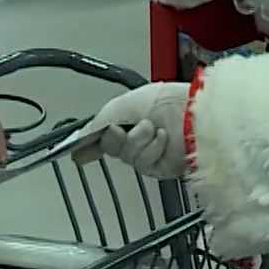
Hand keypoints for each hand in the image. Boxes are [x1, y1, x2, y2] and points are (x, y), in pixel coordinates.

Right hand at [77, 82, 192, 177]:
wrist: (191, 113)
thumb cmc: (165, 101)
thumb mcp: (121, 105)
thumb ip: (97, 122)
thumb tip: (81, 136)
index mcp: (127, 118)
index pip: (101, 136)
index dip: (89, 145)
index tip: (77, 153)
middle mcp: (137, 136)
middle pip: (111, 148)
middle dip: (116, 138)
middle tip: (122, 129)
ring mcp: (148, 152)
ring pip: (127, 157)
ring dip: (138, 141)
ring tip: (152, 128)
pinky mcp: (160, 167)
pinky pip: (144, 164)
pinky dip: (153, 149)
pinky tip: (163, 139)